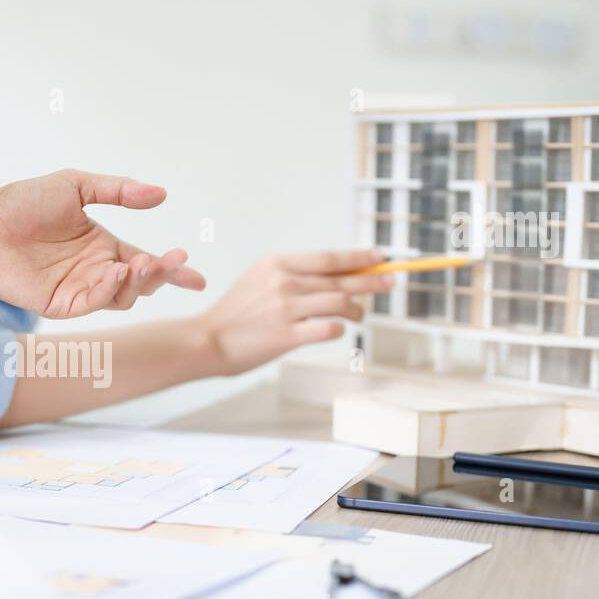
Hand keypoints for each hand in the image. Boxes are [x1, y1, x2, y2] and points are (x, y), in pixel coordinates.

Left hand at [0, 170, 205, 318]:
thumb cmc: (23, 202)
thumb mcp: (76, 186)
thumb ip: (118, 191)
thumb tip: (161, 195)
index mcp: (103, 245)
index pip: (145, 260)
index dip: (172, 270)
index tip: (197, 277)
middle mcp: (95, 270)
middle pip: (141, 282)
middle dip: (162, 274)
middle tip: (174, 261)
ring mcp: (79, 288)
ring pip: (122, 296)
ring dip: (138, 281)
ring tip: (142, 262)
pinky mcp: (59, 303)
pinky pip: (93, 302)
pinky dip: (109, 290)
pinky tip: (115, 271)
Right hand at [193, 248, 393, 375]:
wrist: (207, 340)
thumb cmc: (234, 315)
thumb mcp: (258, 280)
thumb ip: (291, 276)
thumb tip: (334, 276)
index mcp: (277, 264)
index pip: (329, 258)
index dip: (358, 257)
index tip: (379, 258)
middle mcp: (284, 282)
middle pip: (340, 280)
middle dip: (371, 281)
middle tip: (391, 282)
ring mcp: (286, 308)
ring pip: (339, 303)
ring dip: (356, 310)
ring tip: (360, 315)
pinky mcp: (287, 335)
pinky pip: (329, 328)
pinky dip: (339, 328)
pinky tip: (339, 329)